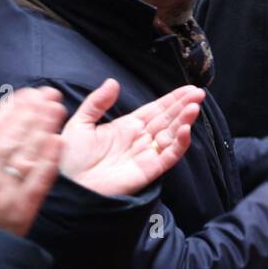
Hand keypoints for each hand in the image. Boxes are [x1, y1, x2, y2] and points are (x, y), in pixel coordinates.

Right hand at [0, 87, 66, 235]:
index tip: (26, 94)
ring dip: (44, 128)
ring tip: (56, 109)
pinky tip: (58, 141)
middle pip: (11, 136)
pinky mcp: (21, 209)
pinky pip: (38, 179)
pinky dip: (49, 159)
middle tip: (49, 94)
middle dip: (32, 112)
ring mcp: (2, 193)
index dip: (10, 108)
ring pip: (26, 152)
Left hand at [60, 79, 203, 195]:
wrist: (69, 186)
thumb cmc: (69, 158)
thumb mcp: (79, 124)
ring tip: (194, 107)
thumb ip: (97, 103)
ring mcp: (147, 154)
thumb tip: (114, 82)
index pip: (155, 109)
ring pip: (172, 135)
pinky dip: (180, 143)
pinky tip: (185, 130)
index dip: (172, 99)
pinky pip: (170, 155)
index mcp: (127, 126)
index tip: (189, 89)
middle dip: (183, 106)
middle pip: (168, 119)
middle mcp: (141, 139)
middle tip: (199, 94)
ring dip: (185, 121)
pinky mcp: (150, 169)